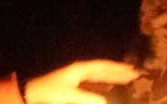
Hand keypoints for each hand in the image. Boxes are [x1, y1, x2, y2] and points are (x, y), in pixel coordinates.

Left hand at [24, 60, 140, 103]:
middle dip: (119, 71)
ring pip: (99, 76)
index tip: (132, 69)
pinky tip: (109, 90)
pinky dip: (103, 86)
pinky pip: (93, 84)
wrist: (31, 94)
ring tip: (126, 79)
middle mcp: (80, 71)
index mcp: (80, 69)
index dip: (118, 68)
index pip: (103, 66)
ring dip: (113, 78)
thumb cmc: (49, 93)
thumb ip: (88, 99)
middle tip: (134, 73)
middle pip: (103, 70)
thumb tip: (107, 101)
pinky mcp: (73, 86)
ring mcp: (77, 78)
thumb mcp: (69, 96)